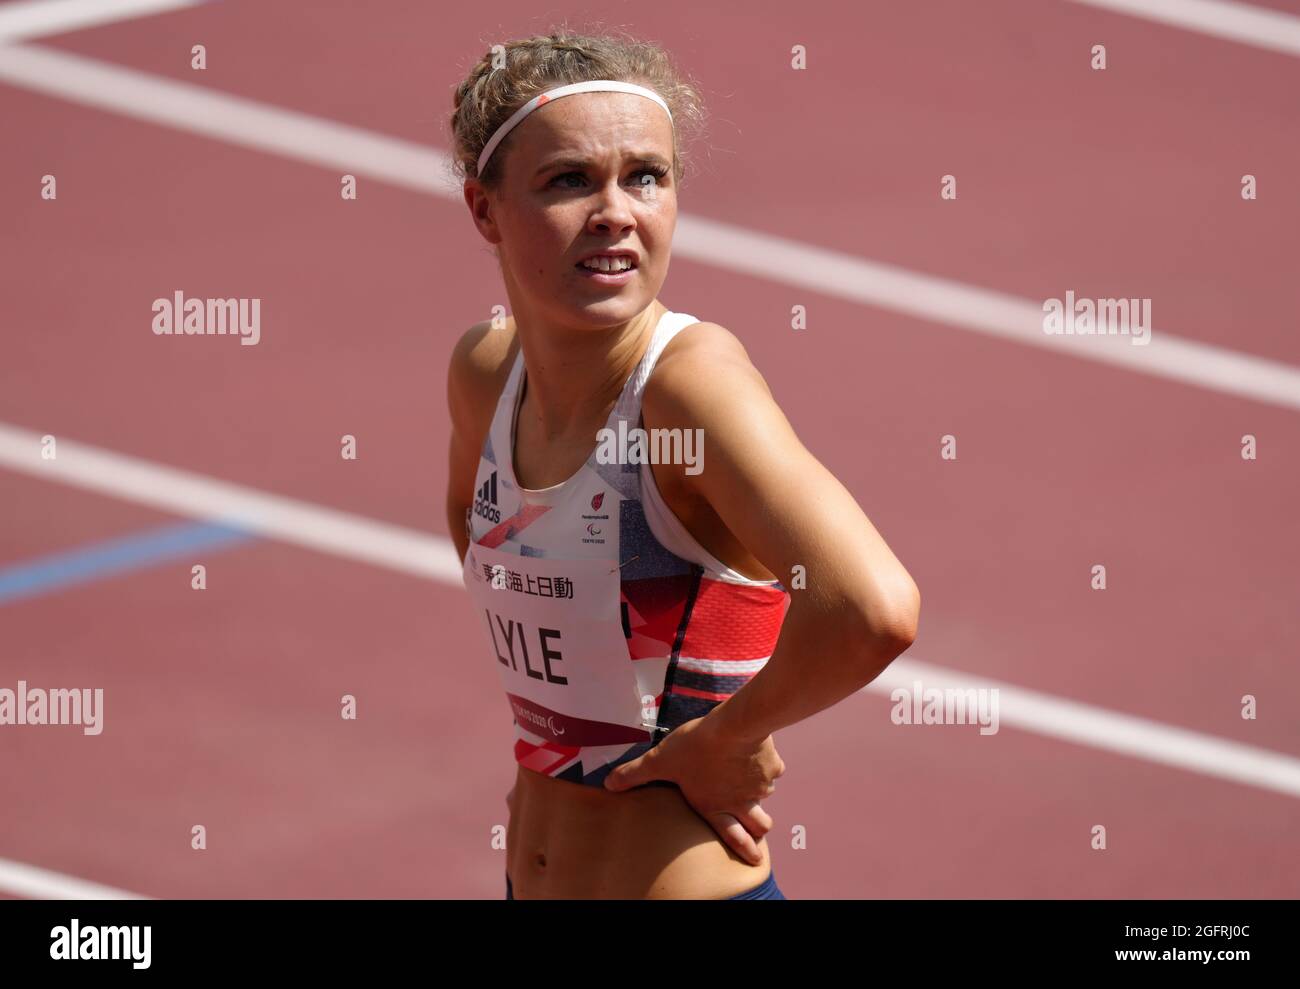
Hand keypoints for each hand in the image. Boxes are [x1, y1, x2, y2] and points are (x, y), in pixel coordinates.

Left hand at [603, 713, 784, 864]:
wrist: (733, 727)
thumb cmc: (695, 747)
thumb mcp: (659, 761)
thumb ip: (635, 774)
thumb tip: (608, 784)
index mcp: (715, 806)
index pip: (732, 836)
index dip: (743, 849)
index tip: (754, 858)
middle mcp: (740, 802)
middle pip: (760, 825)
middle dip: (760, 828)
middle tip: (760, 829)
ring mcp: (760, 786)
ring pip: (766, 796)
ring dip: (760, 790)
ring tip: (753, 778)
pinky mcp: (773, 767)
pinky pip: (774, 768)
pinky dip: (767, 764)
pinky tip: (758, 751)